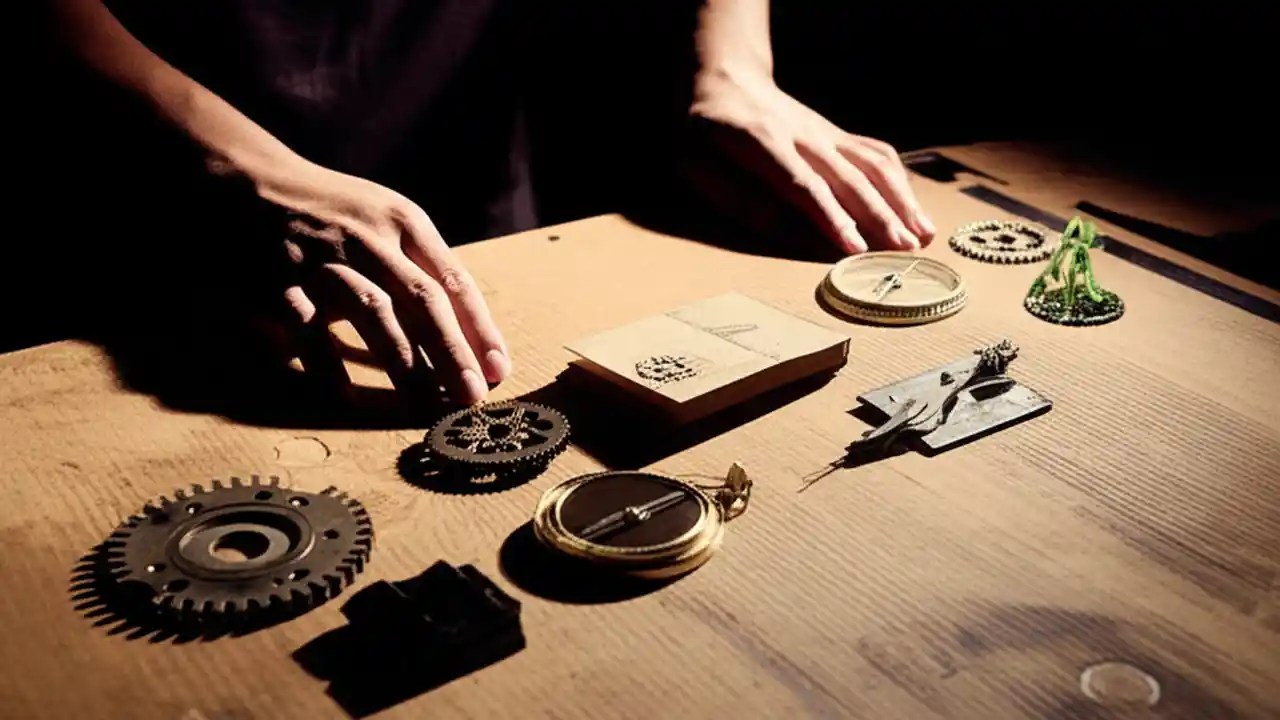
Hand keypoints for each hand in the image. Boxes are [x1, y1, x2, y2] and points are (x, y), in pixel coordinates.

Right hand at [242, 155, 509, 405]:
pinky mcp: (274, 280)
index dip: (479, 329)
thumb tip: (472, 336)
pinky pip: (307, 327)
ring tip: (423, 406)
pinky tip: (345, 395)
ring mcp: (321, 258)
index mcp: (403, 222)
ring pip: (373, 312)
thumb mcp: (385, 220)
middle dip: (452, 351)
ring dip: (403, 363)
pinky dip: (327, 362)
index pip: (453, 280)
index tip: (500, 370)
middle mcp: (368, 237)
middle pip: (421, 299)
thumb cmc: (331, 213)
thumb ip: (423, 268)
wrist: (244, 179)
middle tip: (472, 396)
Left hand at [688, 69, 935, 252]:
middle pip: (848, 178)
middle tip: (902, 252)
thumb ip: (736, 197)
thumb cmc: (704, 131)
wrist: (727, 80)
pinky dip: (900, 183)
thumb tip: (779, 229)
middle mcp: (803, 136)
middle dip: (879, 217)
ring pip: (873, 165)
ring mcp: (826, 134)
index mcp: (762, 144)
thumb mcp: (696, 164)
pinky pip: (877, 155)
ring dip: (901, 201)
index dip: (830, 216)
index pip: (803, 184)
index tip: (853, 247)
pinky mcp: (838, 136)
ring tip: (922, 237)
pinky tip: (914, 210)